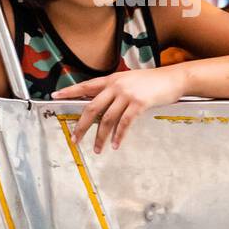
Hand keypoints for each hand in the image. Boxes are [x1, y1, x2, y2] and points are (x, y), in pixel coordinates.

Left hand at [52, 66, 188, 152]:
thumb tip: (102, 105)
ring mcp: (127, 94)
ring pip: (107, 119)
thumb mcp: (129, 80)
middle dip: (82, 126)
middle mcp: (116, 85)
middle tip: (75, 139)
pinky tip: (116, 145)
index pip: (86, 86)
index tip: (54, 96)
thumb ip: (115, 90)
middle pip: (92, 107)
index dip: (69, 91)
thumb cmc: (152, 81)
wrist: (173, 78)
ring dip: (101, 137)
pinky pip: (124, 123)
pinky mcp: (139, 103)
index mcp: (111, 79)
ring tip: (97, 149)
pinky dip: (119, 136)